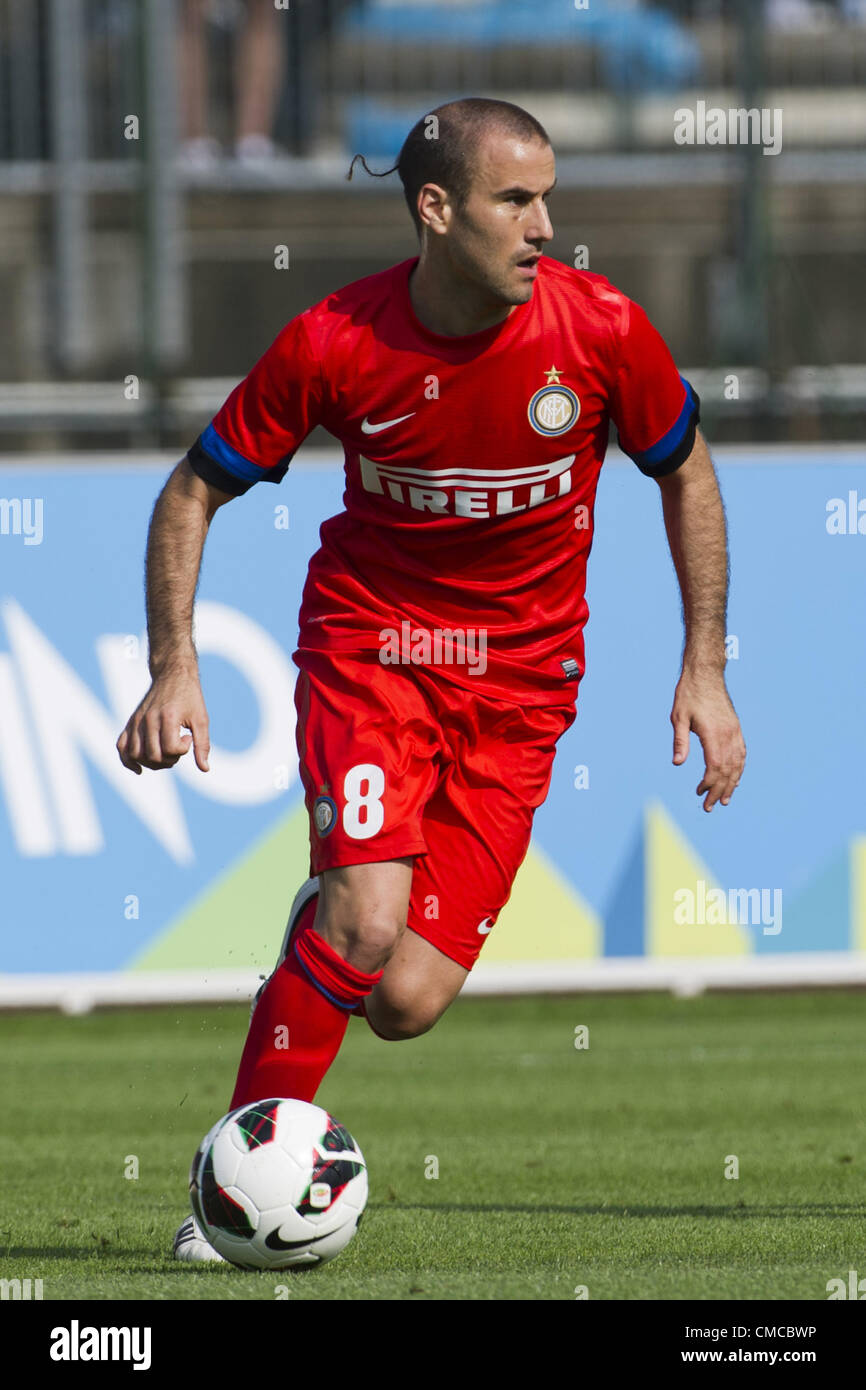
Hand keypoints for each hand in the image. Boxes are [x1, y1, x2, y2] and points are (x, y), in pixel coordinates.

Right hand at [116, 670, 209, 775]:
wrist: (173, 675)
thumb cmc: (190, 697)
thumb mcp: (201, 719)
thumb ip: (202, 744)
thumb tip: (204, 769)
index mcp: (167, 716)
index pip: (170, 749)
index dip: (182, 750)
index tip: (187, 737)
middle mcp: (148, 719)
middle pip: (153, 756)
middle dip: (170, 759)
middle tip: (178, 746)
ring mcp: (136, 721)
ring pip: (137, 755)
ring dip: (152, 762)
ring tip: (165, 752)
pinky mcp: (131, 722)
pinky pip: (121, 746)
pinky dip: (128, 760)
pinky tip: (139, 768)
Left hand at [670, 671, 744, 811]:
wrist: (705, 674)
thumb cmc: (688, 694)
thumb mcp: (678, 717)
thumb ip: (680, 741)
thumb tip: (677, 763)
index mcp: (714, 733)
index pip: (715, 767)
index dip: (709, 783)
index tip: (700, 793)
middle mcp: (728, 734)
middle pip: (728, 770)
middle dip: (720, 790)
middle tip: (710, 807)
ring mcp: (735, 731)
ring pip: (738, 764)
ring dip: (732, 783)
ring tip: (725, 799)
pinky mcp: (736, 728)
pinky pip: (741, 753)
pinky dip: (739, 769)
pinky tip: (735, 779)